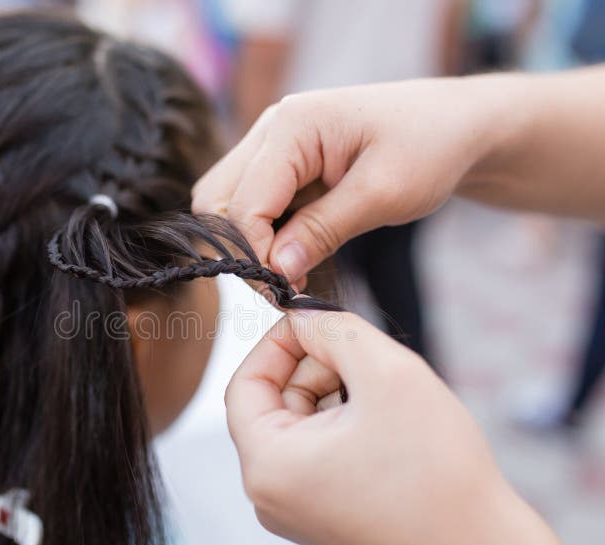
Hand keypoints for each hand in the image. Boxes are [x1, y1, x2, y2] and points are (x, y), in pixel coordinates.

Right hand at [194, 69, 604, 286]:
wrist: (455, 125)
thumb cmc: (430, 147)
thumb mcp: (383, 194)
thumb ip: (324, 231)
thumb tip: (276, 271)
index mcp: (293, 125)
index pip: (242, 202)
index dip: (254, 254)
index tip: (283, 291)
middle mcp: (272, 128)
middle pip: (216, 199)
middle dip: (240, 248)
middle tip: (281, 286)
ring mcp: (273, 143)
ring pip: (226, 202)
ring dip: (248, 242)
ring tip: (289, 273)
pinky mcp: (282, 162)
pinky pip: (252, 202)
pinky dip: (262, 234)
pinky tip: (294, 255)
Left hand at [227, 310, 604, 544]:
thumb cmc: (438, 471)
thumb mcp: (385, 371)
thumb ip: (334, 330)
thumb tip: (303, 315)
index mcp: (268, 466)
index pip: (245, 383)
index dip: (278, 343)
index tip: (316, 323)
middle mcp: (269, 496)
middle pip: (272, 404)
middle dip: (314, 368)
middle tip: (365, 357)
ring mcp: (295, 512)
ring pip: (298, 425)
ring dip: (333, 394)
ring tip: (383, 396)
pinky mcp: (323, 519)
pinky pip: (316, 454)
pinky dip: (343, 425)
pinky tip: (387, 426)